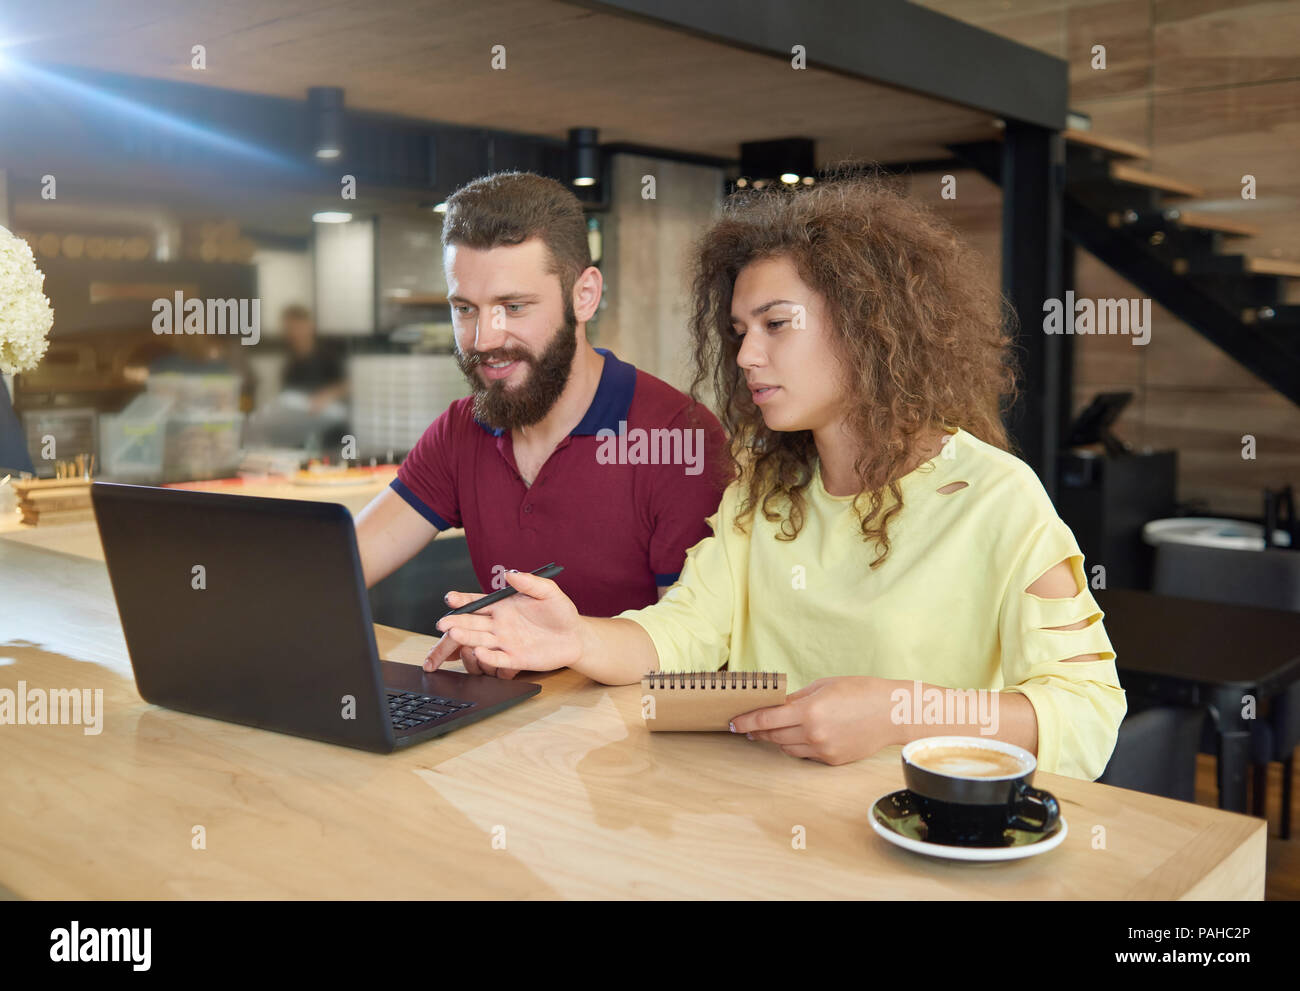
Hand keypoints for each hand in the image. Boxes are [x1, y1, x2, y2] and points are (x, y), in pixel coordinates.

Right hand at [423, 570, 583, 677]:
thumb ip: (530, 582)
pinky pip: (498, 659)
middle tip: (443, 623)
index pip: (477, 603)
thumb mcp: (548, 592)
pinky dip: (488, 657)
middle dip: (456, 622)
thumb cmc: (560, 612)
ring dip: (466, 638)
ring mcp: (505, 642)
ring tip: (453, 634)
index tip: (450, 598)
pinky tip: (479, 652)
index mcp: (502, 607)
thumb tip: (511, 573)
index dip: (463, 600)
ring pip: (480, 640)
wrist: (575, 636)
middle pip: (472, 623)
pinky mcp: (514, 659)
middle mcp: (499, 625)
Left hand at [730, 676, 896, 764]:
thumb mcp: (824, 686)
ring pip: (786, 748)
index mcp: (809, 711)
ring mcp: (823, 750)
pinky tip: (800, 735)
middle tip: (746, 726)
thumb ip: (796, 699)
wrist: (893, 712)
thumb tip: (774, 706)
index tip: (733, 722)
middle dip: (757, 730)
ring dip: (776, 738)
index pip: (766, 719)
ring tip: (773, 729)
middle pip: (772, 735)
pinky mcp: (832, 760)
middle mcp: (813, 733)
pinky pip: (805, 754)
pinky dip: (798, 745)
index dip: (746, 722)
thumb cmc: (860, 691)